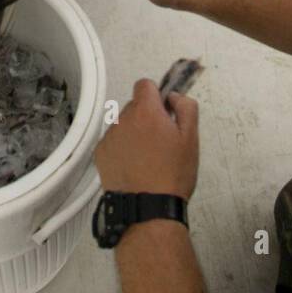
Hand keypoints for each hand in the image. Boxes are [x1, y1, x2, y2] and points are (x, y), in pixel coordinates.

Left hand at [95, 79, 198, 197]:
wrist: (148, 207)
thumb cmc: (173, 173)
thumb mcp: (191, 138)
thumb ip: (186, 107)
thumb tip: (173, 96)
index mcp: (145, 111)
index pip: (144, 84)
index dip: (156, 95)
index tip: (164, 113)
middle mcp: (122, 119)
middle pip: (134, 106)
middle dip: (146, 117)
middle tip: (160, 142)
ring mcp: (108, 137)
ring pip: (123, 124)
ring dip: (133, 132)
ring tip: (146, 158)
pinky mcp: (100, 154)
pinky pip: (113, 141)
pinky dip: (122, 148)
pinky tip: (133, 166)